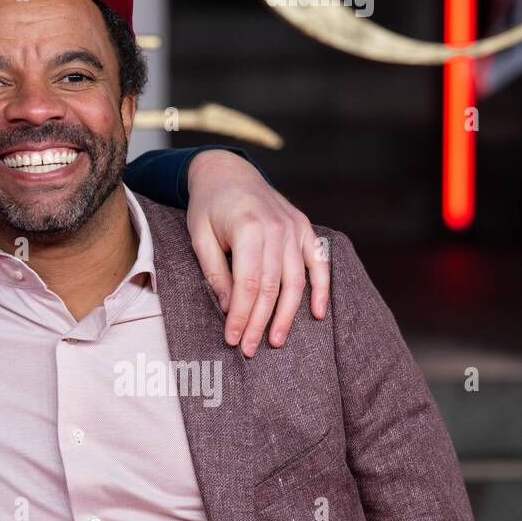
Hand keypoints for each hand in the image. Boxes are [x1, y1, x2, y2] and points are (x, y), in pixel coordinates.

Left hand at [185, 150, 328, 355]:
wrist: (228, 172)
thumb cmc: (209, 206)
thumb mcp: (199, 236)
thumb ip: (215, 271)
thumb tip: (228, 308)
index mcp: (248, 229)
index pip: (248, 284)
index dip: (241, 315)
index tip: (233, 339)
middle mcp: (278, 229)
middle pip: (273, 288)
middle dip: (260, 322)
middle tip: (250, 349)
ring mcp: (295, 228)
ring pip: (296, 281)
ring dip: (287, 315)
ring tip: (275, 340)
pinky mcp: (306, 228)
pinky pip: (319, 263)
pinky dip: (322, 289)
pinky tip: (318, 314)